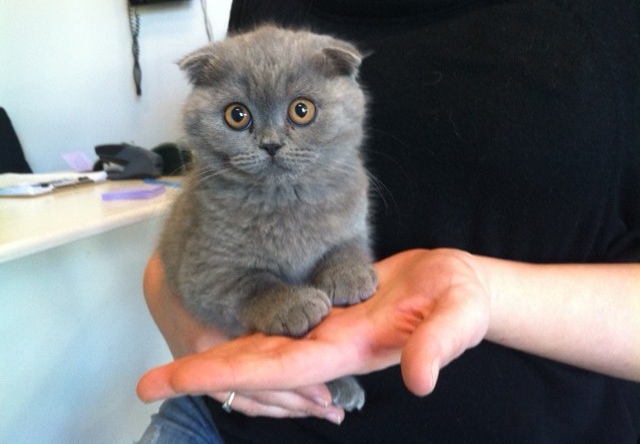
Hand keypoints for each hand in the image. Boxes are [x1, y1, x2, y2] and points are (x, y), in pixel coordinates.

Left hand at [137, 248, 491, 400]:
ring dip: (219, 354)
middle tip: (149, 382)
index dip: (228, 373)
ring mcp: (327, 330)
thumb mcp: (458, 315)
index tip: (178, 378)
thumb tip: (418, 379)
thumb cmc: (462, 300)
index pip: (278, 368)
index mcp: (348, 348)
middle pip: (256, 364)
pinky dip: (248, 332)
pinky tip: (225, 328)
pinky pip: (281, 327)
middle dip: (204, 373)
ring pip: (263, 346)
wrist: (461, 286)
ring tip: (172, 360)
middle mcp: (328, 345)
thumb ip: (439, 344)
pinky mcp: (330, 312)